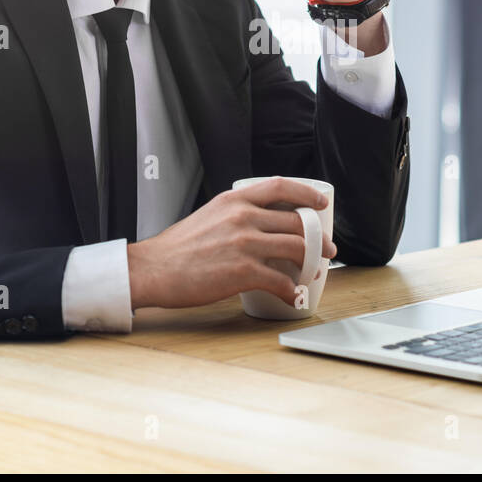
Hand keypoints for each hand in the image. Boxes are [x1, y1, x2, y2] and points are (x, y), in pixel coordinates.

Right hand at [128, 177, 337, 309]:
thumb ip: (235, 215)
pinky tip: (291, 295)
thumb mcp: (209, 215)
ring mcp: (245, 243)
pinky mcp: (243, 271)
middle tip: (328, 248)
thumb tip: (260, 224)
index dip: (307, 194)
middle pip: (297, 221)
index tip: (321, 203)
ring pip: (297, 248)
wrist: (153, 270)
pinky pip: (281, 280)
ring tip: (315, 271)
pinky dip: (291, 290)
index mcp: (234, 200)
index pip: (280, 186)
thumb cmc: (176, 249)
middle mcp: (243, 217)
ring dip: (313, 262)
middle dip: (320, 237)